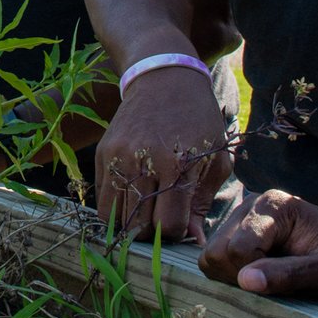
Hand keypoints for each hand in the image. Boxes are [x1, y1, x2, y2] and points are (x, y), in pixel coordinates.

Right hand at [94, 66, 229, 241]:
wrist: (164, 78)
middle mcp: (145, 161)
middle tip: (163, 222)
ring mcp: (120, 156)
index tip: (182, 225)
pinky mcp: (103, 152)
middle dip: (153, 233)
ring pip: (115, 217)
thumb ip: (202, 202)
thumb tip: (193, 240)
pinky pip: (101, 198)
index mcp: (179, 163)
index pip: (170, 224)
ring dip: (130, 224)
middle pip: (140, 225)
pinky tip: (131, 199)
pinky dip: (114, 208)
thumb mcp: (216, 158)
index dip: (177, 233)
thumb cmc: (199, 120)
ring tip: (146, 213)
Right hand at [199, 189, 317, 296]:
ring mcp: (238, 216)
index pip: (239, 248)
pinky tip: (258, 272)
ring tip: (268, 276)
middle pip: (218, 251)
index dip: (257, 274)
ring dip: (234, 276)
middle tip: (276, 281)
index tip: (287, 280)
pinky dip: (229, 273)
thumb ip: (289, 275)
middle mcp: (250, 204)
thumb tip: (246, 281)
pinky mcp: (231, 230)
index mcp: (274, 205)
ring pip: (210, 256)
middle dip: (242, 276)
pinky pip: (212, 259)